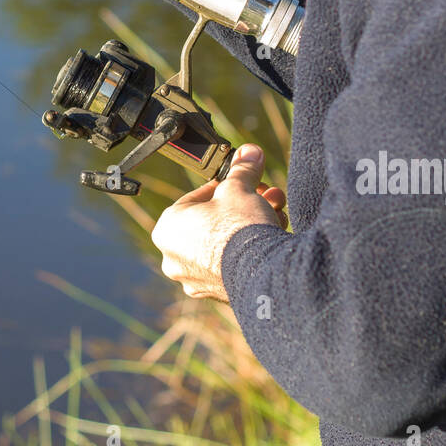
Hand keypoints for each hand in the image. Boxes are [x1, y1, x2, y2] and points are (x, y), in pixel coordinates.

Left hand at [151, 145, 286, 301]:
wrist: (262, 273)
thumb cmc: (239, 229)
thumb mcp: (239, 188)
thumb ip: (241, 169)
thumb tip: (249, 152)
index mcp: (168, 229)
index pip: (198, 197)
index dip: (225, 185)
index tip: (243, 181)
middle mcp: (175, 258)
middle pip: (214, 221)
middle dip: (244, 204)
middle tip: (265, 194)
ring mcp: (196, 280)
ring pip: (226, 243)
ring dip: (252, 224)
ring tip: (277, 211)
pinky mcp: (219, 293)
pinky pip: (234, 264)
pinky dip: (251, 250)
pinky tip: (274, 236)